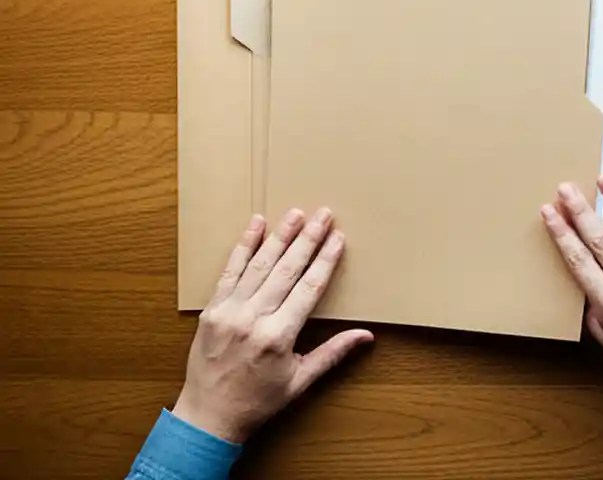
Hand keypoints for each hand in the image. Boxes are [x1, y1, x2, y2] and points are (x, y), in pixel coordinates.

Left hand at [172, 209, 373, 442]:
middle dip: (307, 239)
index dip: (325, 261)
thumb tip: (366, 336)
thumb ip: (332, 353)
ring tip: (295, 214)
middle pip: (286, 270)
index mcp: (278, 337)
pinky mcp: (211, 310)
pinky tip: (255, 225)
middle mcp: (252, 319)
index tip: (338, 239)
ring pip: (259, 266)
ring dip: (279, 237)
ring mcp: (229, 312)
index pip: (308, 288)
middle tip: (323, 214)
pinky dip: (243, 247)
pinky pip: (229, 272)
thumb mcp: (300, 382)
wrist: (208, 416)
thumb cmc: (258, 402)